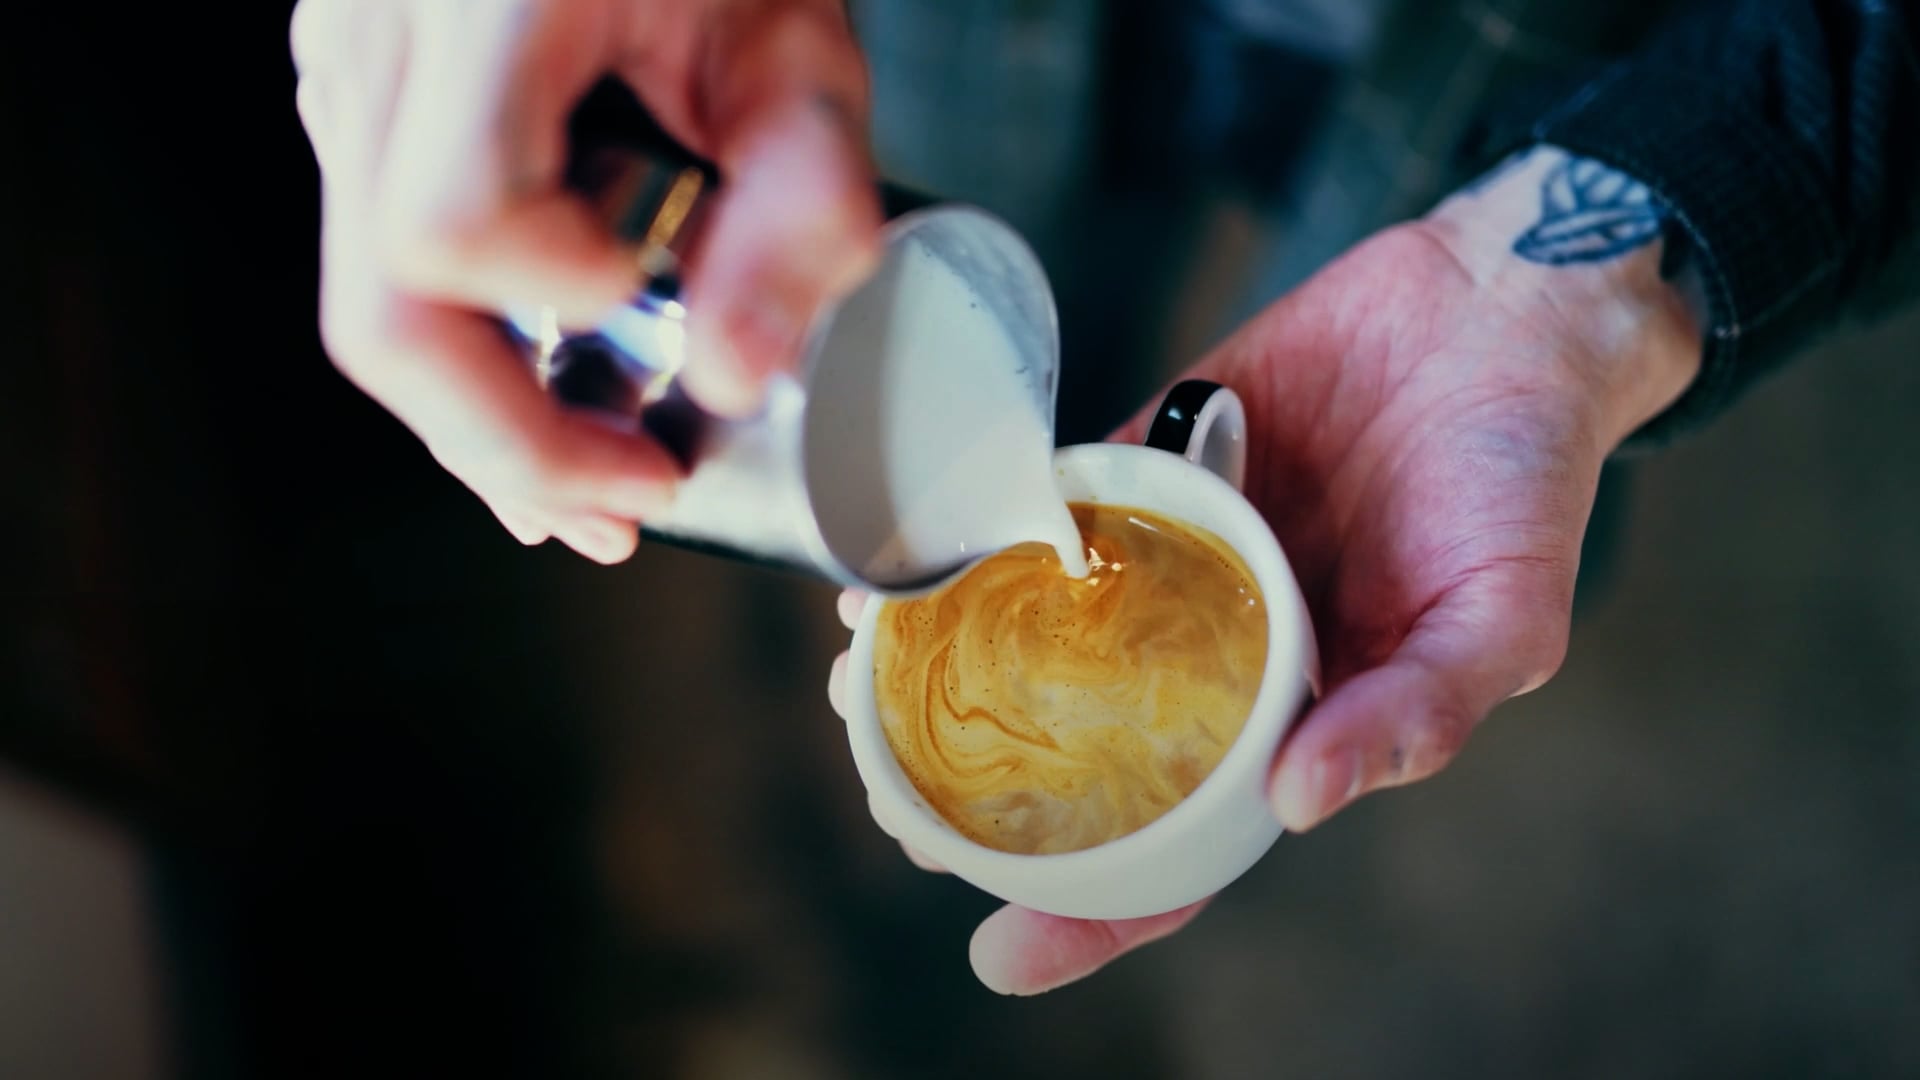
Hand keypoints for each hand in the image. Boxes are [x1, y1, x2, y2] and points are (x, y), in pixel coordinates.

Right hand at [291, 0, 879, 561]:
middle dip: (505, 442)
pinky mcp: (355, 100)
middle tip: (625, 506)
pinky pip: (380, 260)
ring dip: (480, 419)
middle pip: (379, 311)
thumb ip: (799, 199)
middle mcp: (379, 46)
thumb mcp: (798, 41)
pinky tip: (546, 394)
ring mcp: (346, 73)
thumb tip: (736, 380)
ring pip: (367, 305)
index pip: (452, 218)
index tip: (651, 313)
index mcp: (484, 12)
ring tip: (594, 478)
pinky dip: (465, 350)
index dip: (548, 300)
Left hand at [827, 147, 1702, 992]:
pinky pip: (1052, 506)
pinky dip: (982, 533)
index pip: (1186, 845)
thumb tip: (1305, 798)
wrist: (1496, 308)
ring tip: (859, 691)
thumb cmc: (1521, 479)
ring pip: (1044, 634)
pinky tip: (911, 558)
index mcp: (1298, 712)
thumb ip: (1422, 712)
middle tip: (895, 812)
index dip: (1099, 911)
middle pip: (1086, 750)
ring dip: (952, 665)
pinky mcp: (1151, 455)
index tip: (1002, 955)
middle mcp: (1220, 648)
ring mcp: (1178, 555)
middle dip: (988, 796)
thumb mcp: (1508, 617)